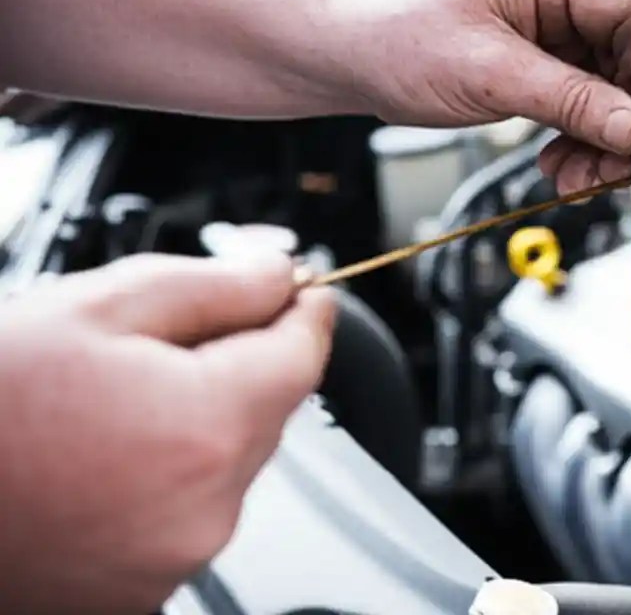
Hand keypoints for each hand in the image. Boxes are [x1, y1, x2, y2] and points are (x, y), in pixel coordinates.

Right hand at [0, 253, 334, 613]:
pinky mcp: (142, 592)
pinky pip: (182, 515)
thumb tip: (283, 276)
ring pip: (224, 463)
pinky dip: (158, 480)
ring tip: (99, 410)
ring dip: (191, 425)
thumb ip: (214, 287)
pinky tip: (94, 461)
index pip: (307, 354)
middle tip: (155, 342)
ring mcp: (176, 557)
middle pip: (267, 409)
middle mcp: (209, 506)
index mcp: (210, 425)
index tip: (301, 289)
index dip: (304, 311)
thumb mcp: (94, 309)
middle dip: (232, 364)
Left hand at [329, 0, 630, 193]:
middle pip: (629, 60)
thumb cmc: (396, 37)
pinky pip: (582, 106)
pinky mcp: (540, 65)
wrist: (346, 53)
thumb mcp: (489, 73)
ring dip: (604, 140)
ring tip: (580, 178)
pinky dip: (580, 140)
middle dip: (628, 120)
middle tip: (620, 167)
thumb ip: (568, 100)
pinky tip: (562, 165)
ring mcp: (552, 32)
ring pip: (610, 91)